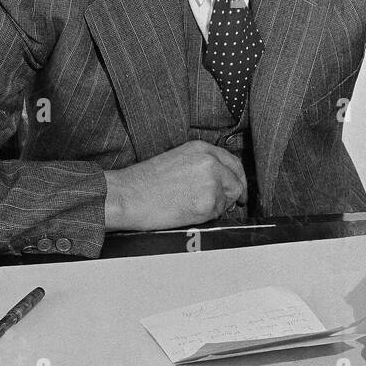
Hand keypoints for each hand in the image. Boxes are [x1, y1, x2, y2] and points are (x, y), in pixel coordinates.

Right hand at [103, 141, 246, 230]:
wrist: (127, 196)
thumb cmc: (144, 182)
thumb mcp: (177, 160)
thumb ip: (201, 165)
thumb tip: (221, 181)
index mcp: (201, 148)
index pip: (233, 162)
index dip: (237, 178)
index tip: (238, 189)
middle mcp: (210, 162)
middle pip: (236, 182)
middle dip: (232, 196)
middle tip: (222, 205)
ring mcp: (211, 182)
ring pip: (228, 200)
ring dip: (216, 207)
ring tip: (191, 206)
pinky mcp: (207, 203)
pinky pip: (217, 214)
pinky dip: (207, 217)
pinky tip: (188, 212)